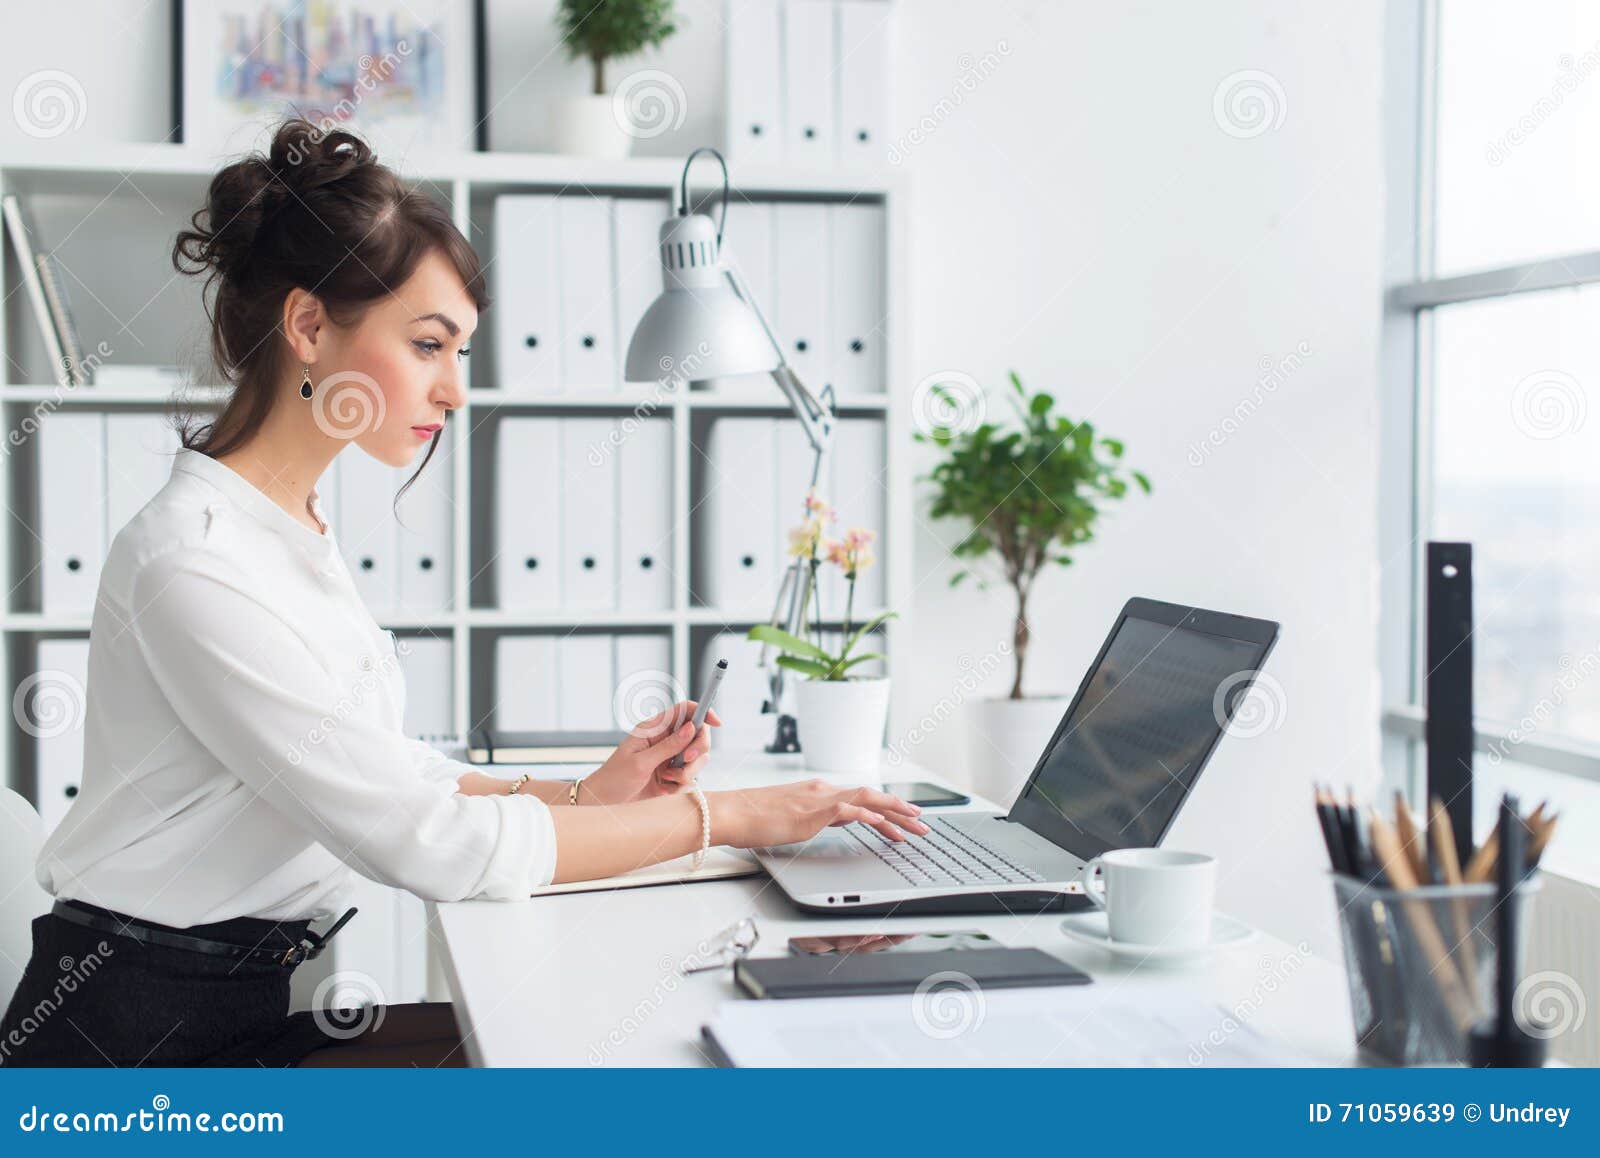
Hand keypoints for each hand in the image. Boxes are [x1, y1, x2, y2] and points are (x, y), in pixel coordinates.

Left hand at [582, 700, 723, 804]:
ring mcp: (670, 758)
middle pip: (698, 735)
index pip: (685, 711)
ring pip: (698, 759)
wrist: (605, 803)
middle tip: (684, 762)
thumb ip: (668, 746)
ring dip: (687, 772)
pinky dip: (680, 785)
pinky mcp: (672, 776)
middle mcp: (665, 740)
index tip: (717, 722)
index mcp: (654, 729)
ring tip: (666, 780)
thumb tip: (691, 728)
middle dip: (697, 750)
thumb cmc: (615, 778)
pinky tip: (663, 789)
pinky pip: (690, 778)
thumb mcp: (640, 762)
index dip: (703, 712)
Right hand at [710, 780, 929, 847]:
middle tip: (922, 823)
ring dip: (893, 811)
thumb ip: (815, 817)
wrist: (731, 812)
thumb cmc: (753, 817)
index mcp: (818, 793)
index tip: (904, 819)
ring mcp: (817, 800)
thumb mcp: (792, 818)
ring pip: (866, 799)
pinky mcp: (810, 812)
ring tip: (914, 821)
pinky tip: (882, 822)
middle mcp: (822, 791)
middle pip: (871, 797)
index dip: (886, 809)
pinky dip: (866, 815)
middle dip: (900, 809)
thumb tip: (832, 821)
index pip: (861, 799)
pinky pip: (845, 811)